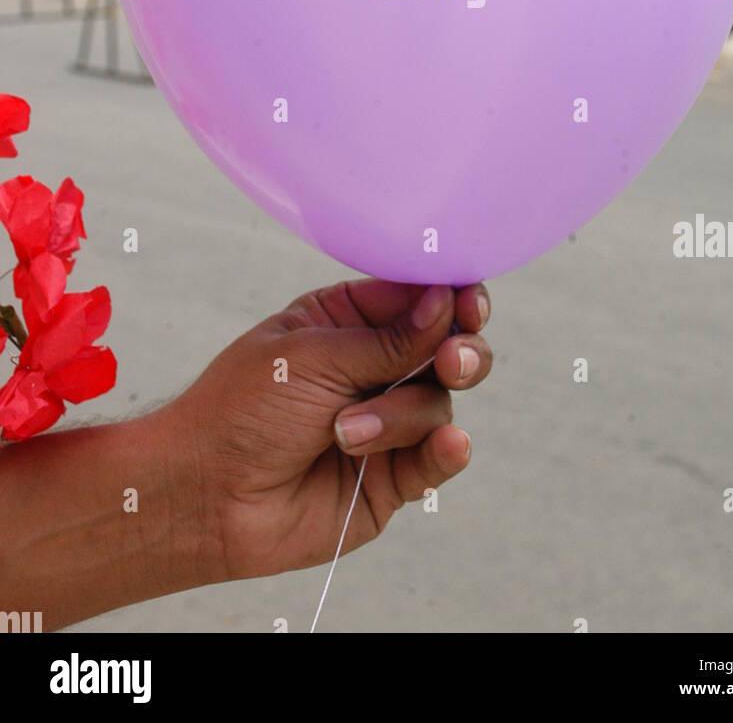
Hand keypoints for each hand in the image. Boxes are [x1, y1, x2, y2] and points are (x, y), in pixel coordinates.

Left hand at [174, 281, 492, 580]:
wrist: (204, 494)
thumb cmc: (242, 409)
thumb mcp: (313, 357)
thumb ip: (388, 339)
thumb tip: (446, 304)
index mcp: (349, 320)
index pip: (419, 299)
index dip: (452, 297)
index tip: (469, 302)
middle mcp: (374, 367)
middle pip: (449, 347)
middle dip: (458, 351)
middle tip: (450, 361)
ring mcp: (385, 423)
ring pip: (438, 403)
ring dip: (399, 416)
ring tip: (345, 435)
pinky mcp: (391, 478)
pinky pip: (437, 459)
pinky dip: (446, 451)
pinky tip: (450, 445)